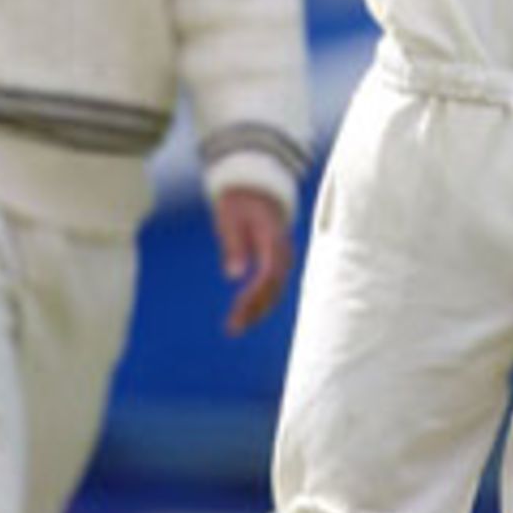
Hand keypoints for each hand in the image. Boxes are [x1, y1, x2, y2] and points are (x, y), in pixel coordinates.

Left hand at [213, 187, 293, 335]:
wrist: (255, 184)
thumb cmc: (239, 200)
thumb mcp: (229, 217)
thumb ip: (233, 245)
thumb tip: (233, 275)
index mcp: (272, 239)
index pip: (268, 276)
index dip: (254, 298)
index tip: (236, 314)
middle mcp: (282, 249)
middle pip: (274, 287)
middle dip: (256, 310)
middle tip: (232, 328)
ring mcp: (283, 254)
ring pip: (276, 288)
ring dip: (259, 308)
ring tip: (237, 326)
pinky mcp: (278, 257)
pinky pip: (274, 283)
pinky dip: (262, 299)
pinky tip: (246, 310)